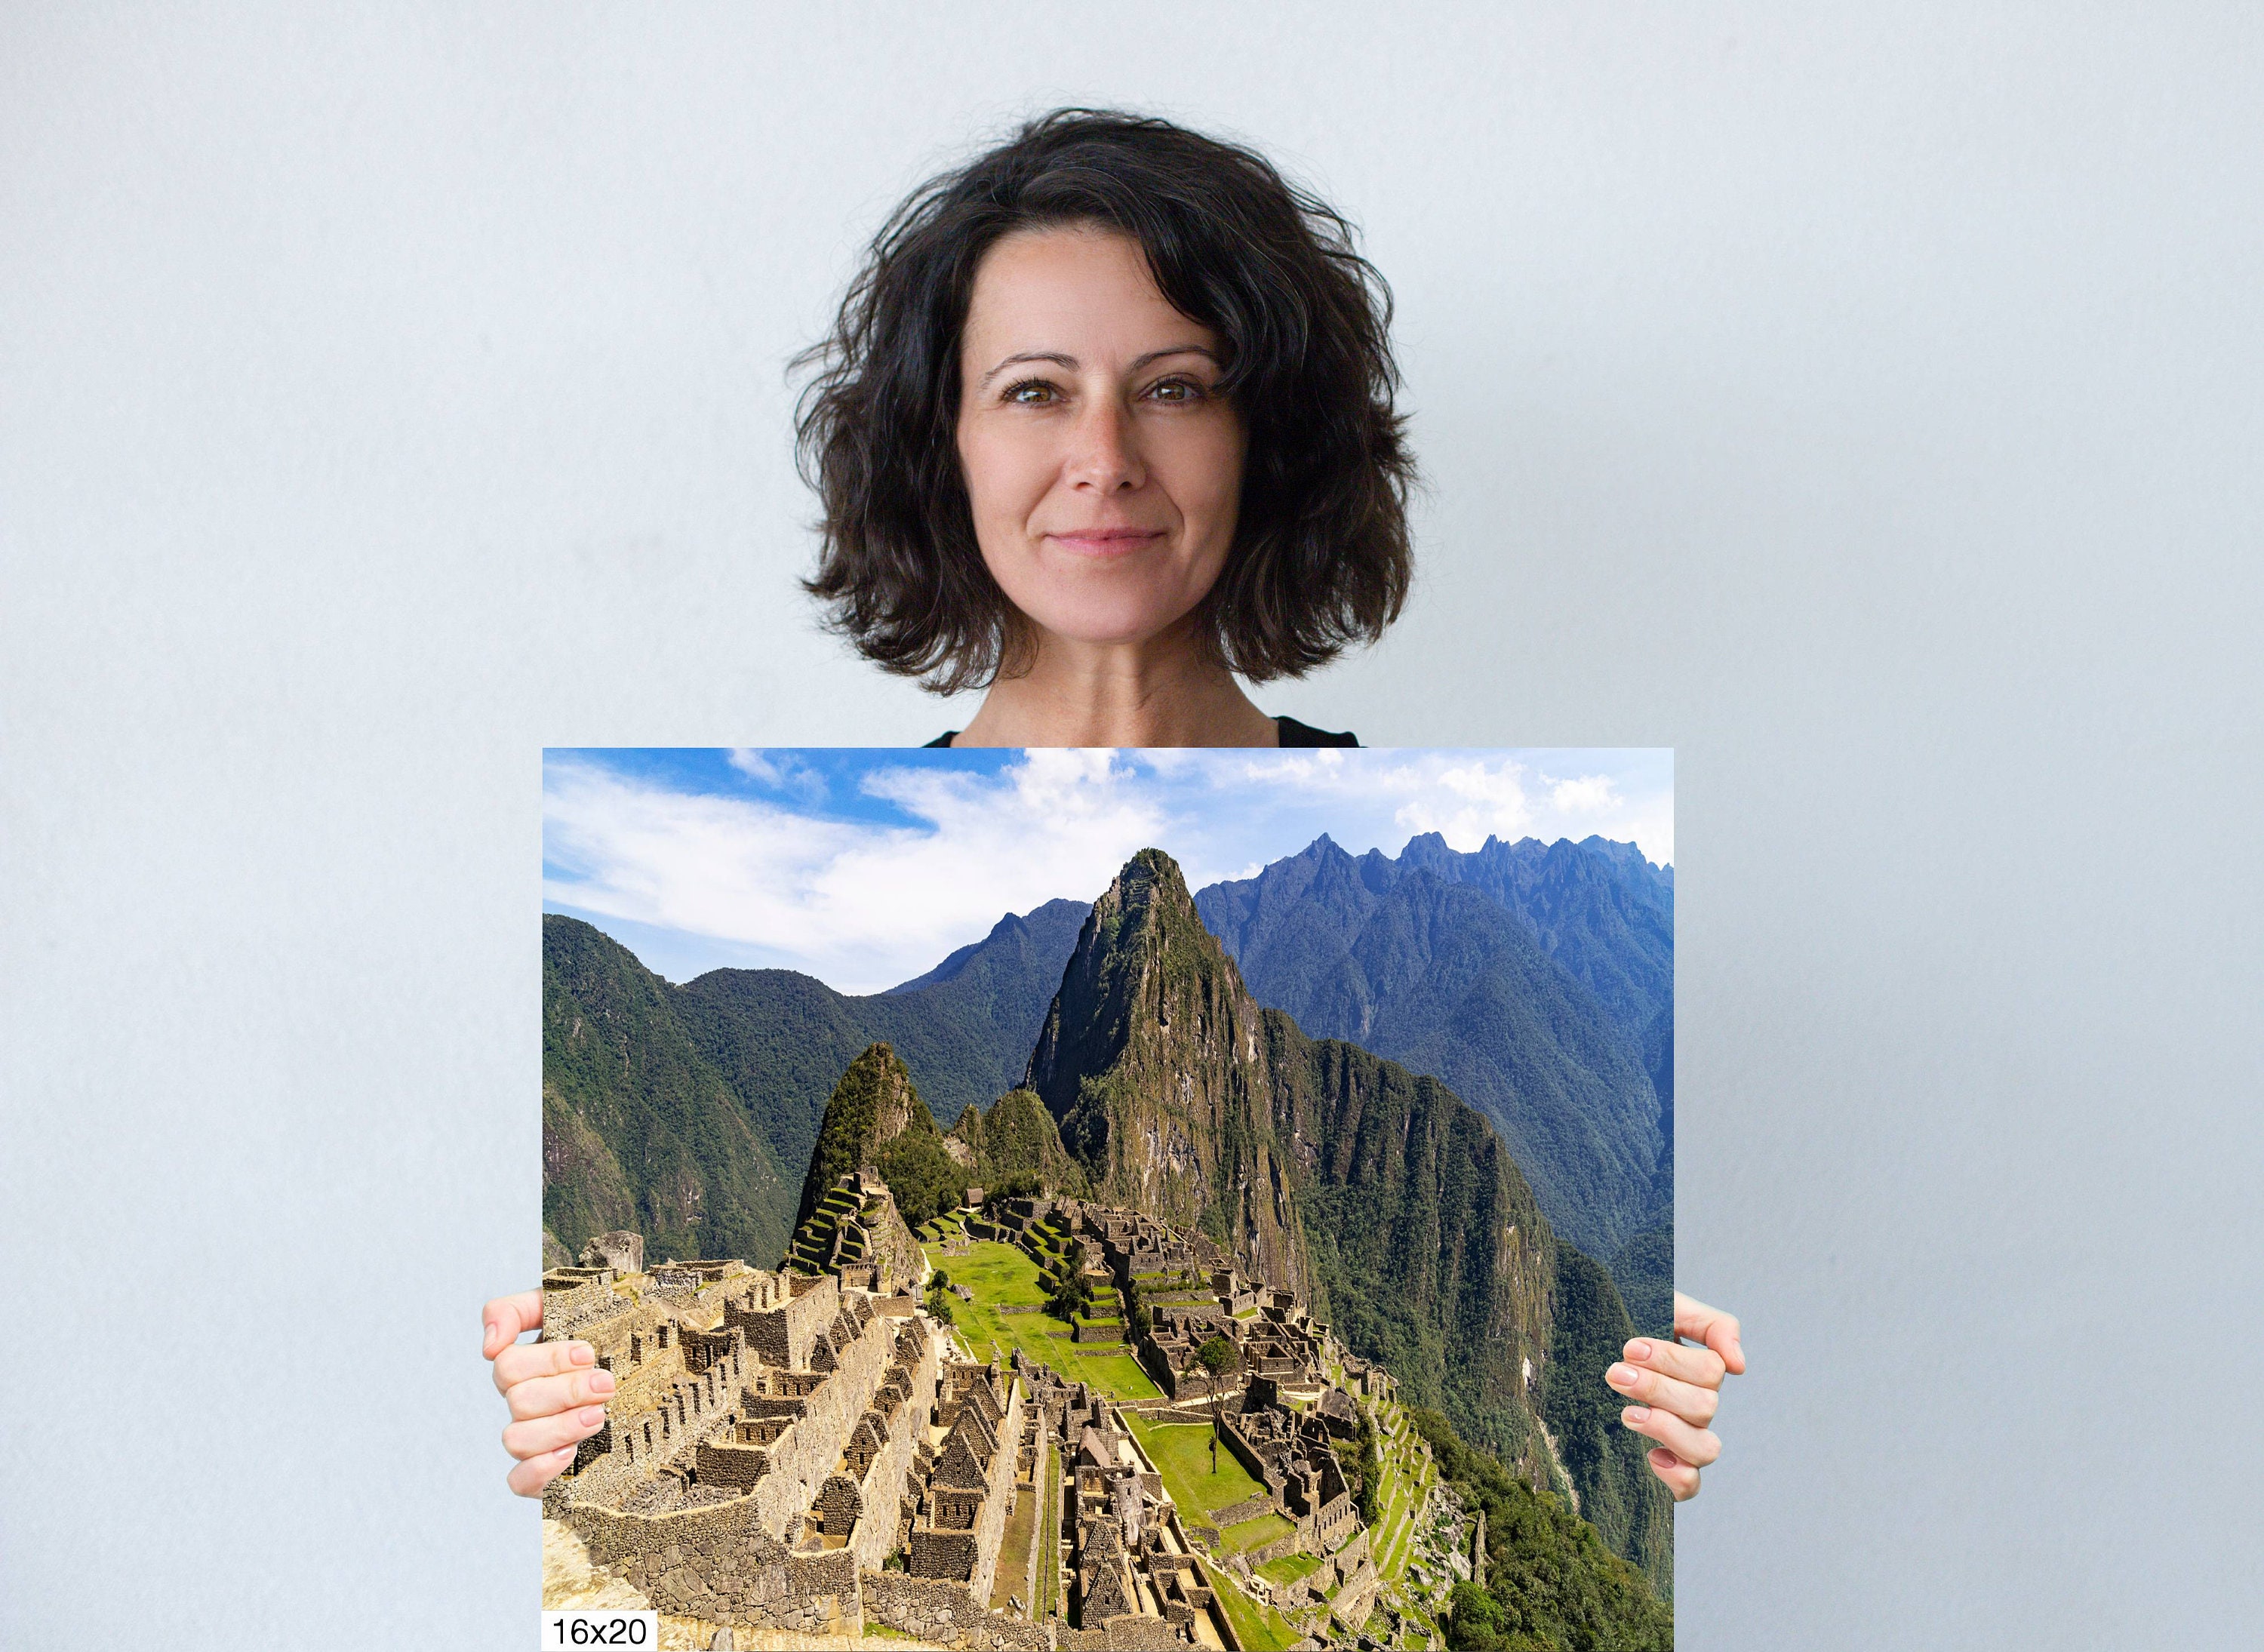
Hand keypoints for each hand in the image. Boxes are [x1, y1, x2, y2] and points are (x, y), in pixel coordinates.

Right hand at [483, 1288, 615, 1496]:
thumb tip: (489, 1345)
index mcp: (528, 1367)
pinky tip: (570, 1454)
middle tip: (606, 1385)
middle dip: (566, 1391)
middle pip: (518, 1400)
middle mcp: (526, 1404)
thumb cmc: (611, 1340)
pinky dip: (539, 1469)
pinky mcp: (545, 1474)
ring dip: (560, 1426)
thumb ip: (518, 1310)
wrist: (657, 1378)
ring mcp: (534, 1439)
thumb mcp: (571, 1309)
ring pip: (516, 1439)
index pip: (507, 1363)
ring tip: (599, 1416)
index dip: (547, 1359)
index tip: (587, 1353)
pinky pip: (519, 1481)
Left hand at [1607, 1291, 1744, 1500]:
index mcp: (1701, 1371)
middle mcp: (1697, 1408)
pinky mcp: (1667, 1468)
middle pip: (1704, 1407)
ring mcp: (1684, 1439)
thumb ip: (1712, 1325)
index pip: (1710, 1371)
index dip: (1672, 1361)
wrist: (1589, 1341)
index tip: (1630, 1347)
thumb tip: (1739, 1365)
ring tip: (1627, 1414)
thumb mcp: (1668, 1308)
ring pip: (1705, 1449)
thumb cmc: (1630, 1324)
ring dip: (1666, 1428)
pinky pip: (1690, 1486)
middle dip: (1657, 1388)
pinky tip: (1650, 1456)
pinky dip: (1676, 1475)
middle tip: (1615, 1373)